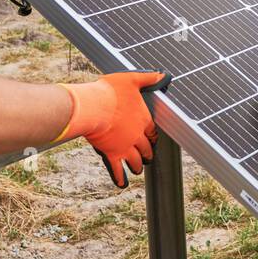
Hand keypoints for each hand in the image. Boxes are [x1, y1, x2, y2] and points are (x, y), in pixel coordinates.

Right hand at [56, 71, 166, 187]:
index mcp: (143, 119)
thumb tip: (163, 74)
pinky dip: (120, 178)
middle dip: (147, 154)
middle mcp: (137, 136)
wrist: (94, 106)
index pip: (152, 132)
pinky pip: (117, 170)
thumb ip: (148, 78)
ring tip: (136, 169)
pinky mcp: (112, 154)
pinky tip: (122, 184)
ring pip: (135, 161)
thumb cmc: (110, 91)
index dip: (152, 137)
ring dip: (137, 166)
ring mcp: (125, 147)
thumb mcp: (132, 79)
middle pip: (146, 149)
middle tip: (147, 158)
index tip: (152, 140)